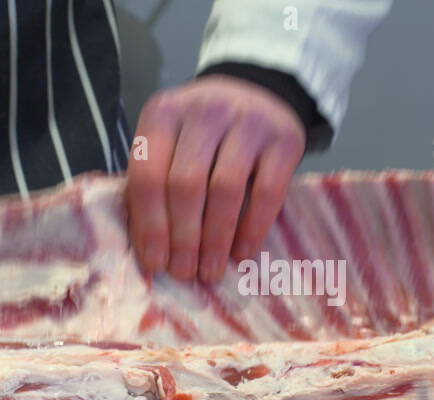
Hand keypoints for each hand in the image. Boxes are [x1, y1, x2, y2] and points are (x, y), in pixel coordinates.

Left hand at [125, 75, 306, 282]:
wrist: (259, 92)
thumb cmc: (204, 134)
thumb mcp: (171, 141)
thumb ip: (156, 180)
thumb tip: (150, 249)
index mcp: (164, 114)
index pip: (148, 174)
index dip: (150, 224)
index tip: (155, 263)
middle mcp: (204, 111)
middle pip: (186, 184)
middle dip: (183, 237)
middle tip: (184, 273)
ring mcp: (247, 122)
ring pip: (225, 190)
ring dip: (216, 239)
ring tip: (211, 271)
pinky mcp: (284, 139)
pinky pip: (268, 191)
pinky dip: (253, 227)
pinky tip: (242, 253)